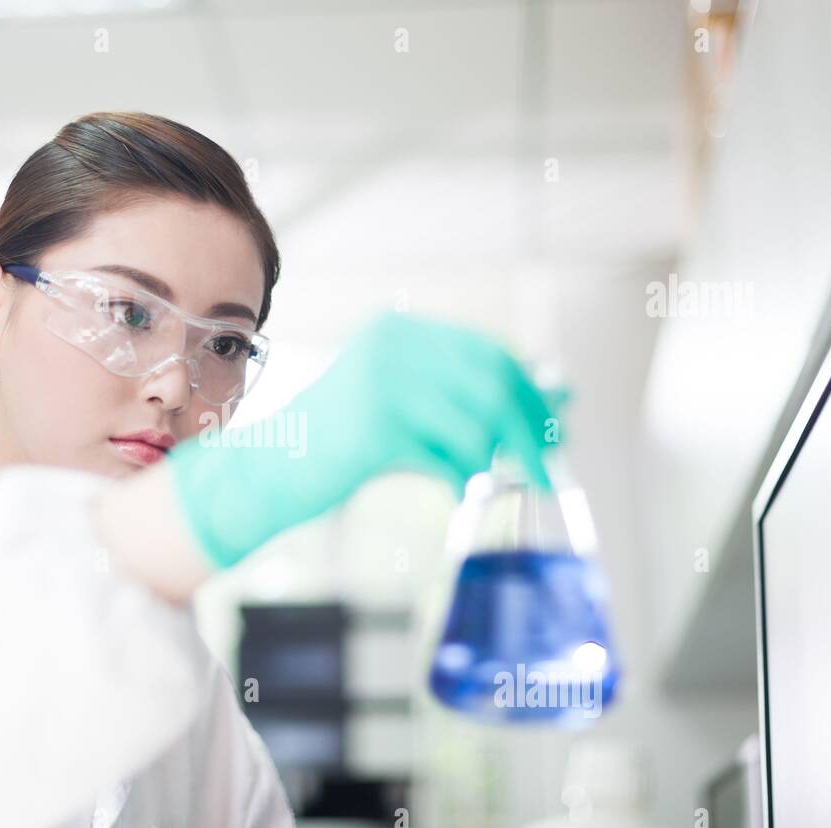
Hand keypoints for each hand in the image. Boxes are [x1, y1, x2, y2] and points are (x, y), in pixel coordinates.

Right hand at [167, 309, 559, 569]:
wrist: (269, 470)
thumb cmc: (341, 443)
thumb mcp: (407, 407)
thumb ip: (470, 397)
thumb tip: (561, 394)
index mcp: (400, 331)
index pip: (489, 353)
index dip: (532, 392)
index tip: (556, 429)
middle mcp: (392, 346)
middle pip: (492, 383)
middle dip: (529, 431)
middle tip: (548, 471)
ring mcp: (382, 384)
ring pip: (475, 424)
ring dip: (489, 462)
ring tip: (478, 481)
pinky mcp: (375, 429)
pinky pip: (446, 457)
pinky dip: (461, 480)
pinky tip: (455, 493)